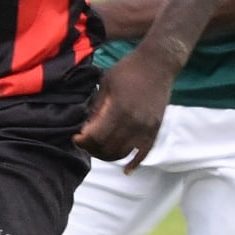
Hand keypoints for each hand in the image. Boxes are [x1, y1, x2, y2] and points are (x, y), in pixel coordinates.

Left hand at [75, 51, 172, 166]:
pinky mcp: (155, 129)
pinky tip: (126, 171)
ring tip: (99, 149)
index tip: (76, 137)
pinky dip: (134, 164)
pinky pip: (144, 154)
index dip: (83, 140)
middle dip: (92, 149)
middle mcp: (134, 122)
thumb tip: (86, 128)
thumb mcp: (106, 84)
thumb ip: (96, 107)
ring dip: (108, 156)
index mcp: (119, 109)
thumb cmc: (128, 69)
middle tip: (85, 143)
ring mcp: (146, 128)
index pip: (96, 136)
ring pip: (123, 154)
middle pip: (108, 149)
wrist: (158, 63)